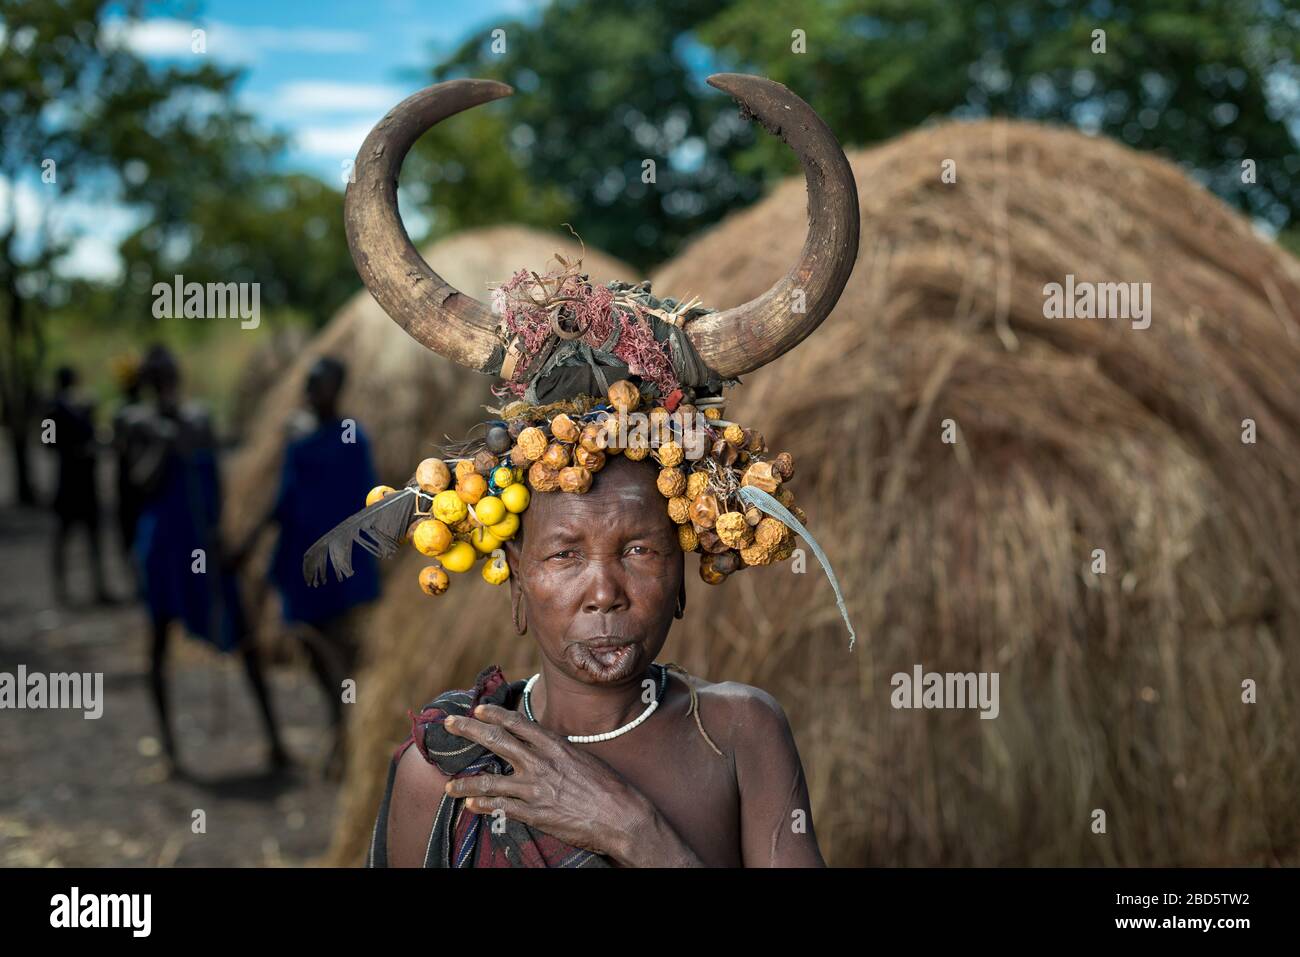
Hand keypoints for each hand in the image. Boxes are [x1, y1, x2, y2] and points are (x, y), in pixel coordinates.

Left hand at [442, 703, 697, 866]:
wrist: (620, 815)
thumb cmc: (608, 786)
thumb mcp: (583, 758)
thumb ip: (560, 751)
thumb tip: (545, 746)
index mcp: (554, 745)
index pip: (517, 724)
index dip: (494, 715)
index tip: (478, 709)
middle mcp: (540, 763)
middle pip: (496, 741)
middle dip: (469, 730)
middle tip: (449, 724)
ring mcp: (535, 789)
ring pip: (490, 782)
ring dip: (466, 783)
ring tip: (449, 785)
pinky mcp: (535, 813)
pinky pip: (501, 808)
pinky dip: (483, 806)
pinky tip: (470, 806)